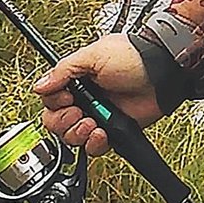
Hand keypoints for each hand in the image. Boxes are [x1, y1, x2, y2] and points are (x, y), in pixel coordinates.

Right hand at [32, 33, 164, 157]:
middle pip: (56, 121)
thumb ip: (64, 70)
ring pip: (71, 137)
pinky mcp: (113, 130)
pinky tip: (101, 133)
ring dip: (77, 133)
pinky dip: (94, 144)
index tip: (66, 98)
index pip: (50, 99)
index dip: (54, 102)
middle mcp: (86, 98)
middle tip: (78, 113)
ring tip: (92, 123)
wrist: (163, 72)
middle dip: (63, 121)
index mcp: (78, 79)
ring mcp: (99, 116)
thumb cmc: (134, 57)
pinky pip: (94, 147)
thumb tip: (40, 86)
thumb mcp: (95, 55)